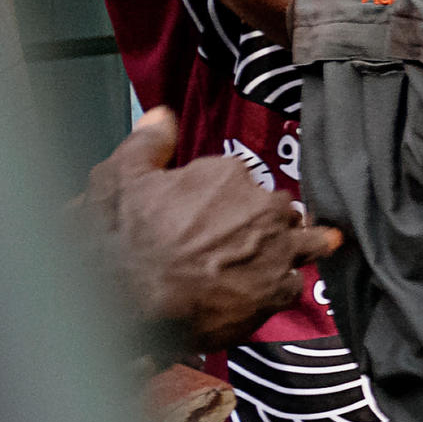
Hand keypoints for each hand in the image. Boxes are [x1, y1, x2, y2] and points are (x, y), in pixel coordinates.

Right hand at [82, 111, 334, 340]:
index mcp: (228, 175)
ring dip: (295, 245)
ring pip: (305, 240)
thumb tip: (162, 116)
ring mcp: (277, 250)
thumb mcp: (117, 178)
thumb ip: (148, 143)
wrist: (127, 305)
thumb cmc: (120, 241)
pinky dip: (280, 285)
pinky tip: (262, 290)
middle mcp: (263, 208)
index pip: (240, 176)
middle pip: (278, 207)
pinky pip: (293, 282)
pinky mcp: (279, 290)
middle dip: (264, 219)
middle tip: (237, 236)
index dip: (225, 194)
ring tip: (279, 255)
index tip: (208, 208)